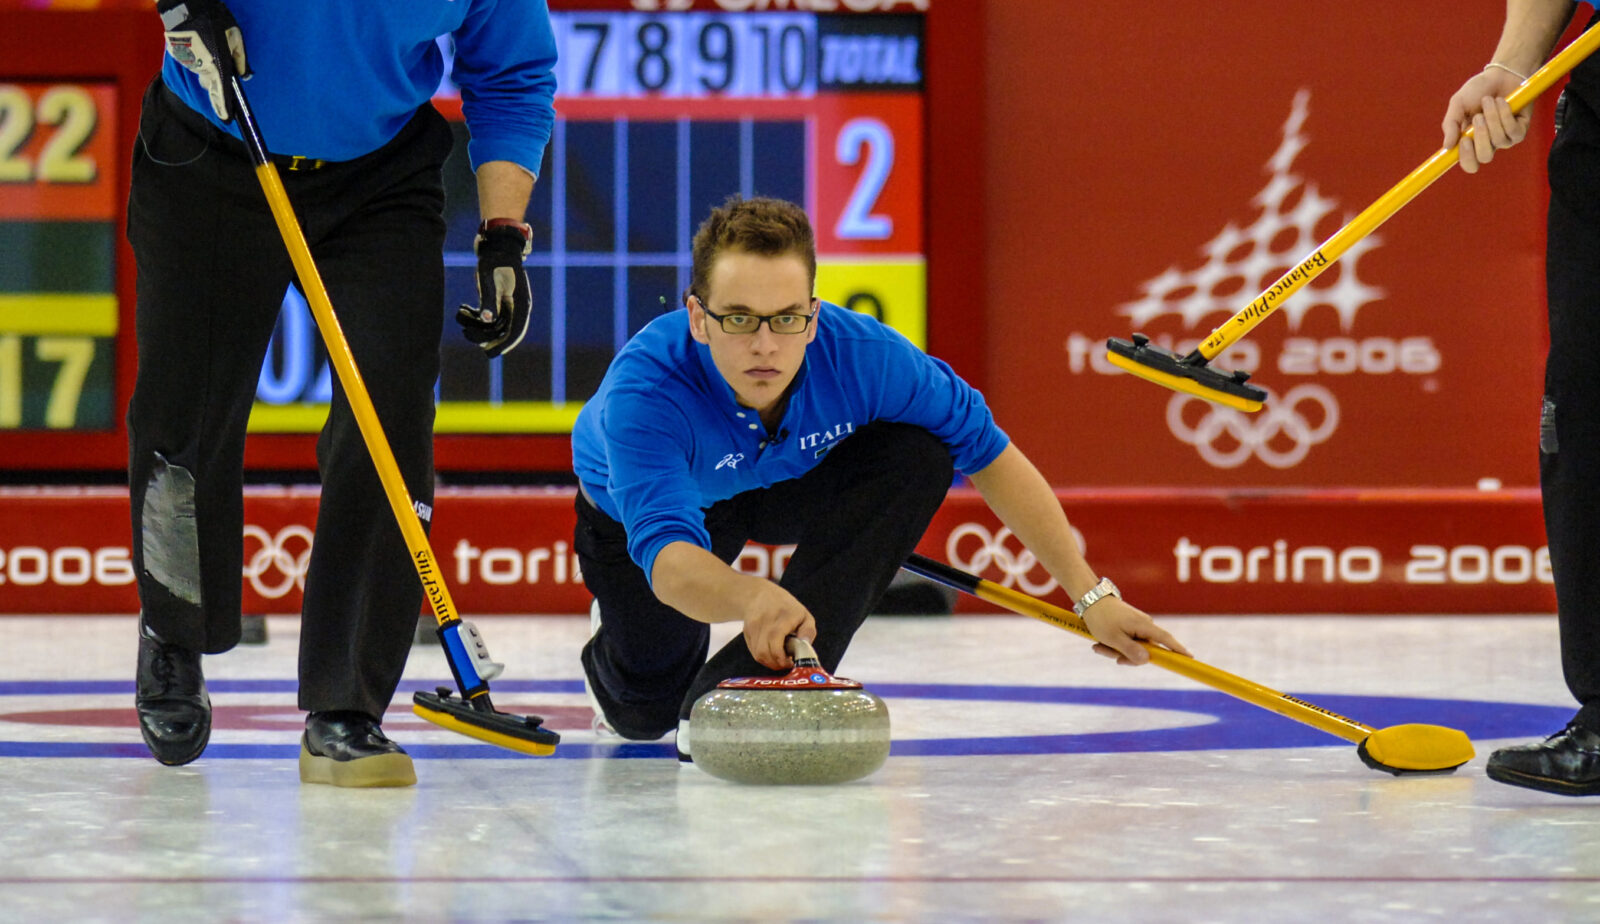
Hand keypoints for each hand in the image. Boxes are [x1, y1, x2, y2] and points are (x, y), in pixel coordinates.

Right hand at [157, 0, 249, 121]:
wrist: (183, 6)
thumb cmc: (213, 19)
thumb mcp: (234, 35)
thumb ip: (240, 58)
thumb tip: (245, 76)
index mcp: (218, 64)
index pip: (222, 92)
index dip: (224, 107)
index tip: (227, 118)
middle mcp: (202, 67)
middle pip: (210, 84)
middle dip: (216, 82)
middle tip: (219, 66)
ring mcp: (188, 61)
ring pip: (201, 73)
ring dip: (206, 67)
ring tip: (208, 47)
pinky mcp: (178, 55)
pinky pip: (191, 62)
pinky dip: (197, 58)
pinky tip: (199, 44)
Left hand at [456, 220, 532, 357]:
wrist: (497, 245)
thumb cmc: (495, 259)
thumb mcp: (489, 278)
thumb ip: (489, 299)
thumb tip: (488, 321)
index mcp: (521, 303)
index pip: (515, 331)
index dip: (503, 345)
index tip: (489, 355)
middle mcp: (517, 308)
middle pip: (503, 332)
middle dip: (483, 336)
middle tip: (465, 333)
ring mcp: (508, 306)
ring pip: (493, 327)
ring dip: (476, 325)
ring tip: (460, 314)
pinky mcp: (498, 303)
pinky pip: (487, 318)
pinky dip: (474, 318)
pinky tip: (463, 309)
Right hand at [739, 578, 816, 669]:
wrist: (760, 595)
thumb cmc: (786, 607)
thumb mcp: (804, 615)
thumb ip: (808, 631)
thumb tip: (805, 645)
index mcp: (783, 617)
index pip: (776, 643)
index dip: (782, 659)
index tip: (791, 662)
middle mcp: (765, 621)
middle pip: (764, 652)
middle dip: (776, 664)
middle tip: (785, 663)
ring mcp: (754, 627)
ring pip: (758, 654)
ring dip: (769, 662)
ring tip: (779, 658)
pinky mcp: (747, 632)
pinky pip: (753, 651)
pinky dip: (763, 656)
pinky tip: (771, 652)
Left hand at [1081, 597, 1190, 665]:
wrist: (1090, 599)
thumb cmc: (1101, 618)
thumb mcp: (1113, 638)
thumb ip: (1130, 650)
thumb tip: (1147, 660)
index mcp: (1144, 626)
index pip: (1166, 640)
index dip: (1178, 649)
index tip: (1190, 657)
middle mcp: (1144, 625)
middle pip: (1145, 651)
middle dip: (1125, 656)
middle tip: (1107, 653)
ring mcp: (1136, 626)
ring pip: (1131, 648)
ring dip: (1115, 651)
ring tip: (1098, 645)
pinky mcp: (1128, 626)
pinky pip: (1125, 642)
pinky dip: (1113, 645)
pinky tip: (1099, 643)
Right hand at [1441, 67, 1529, 173]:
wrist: (1500, 75)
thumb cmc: (1478, 90)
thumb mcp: (1457, 105)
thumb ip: (1450, 125)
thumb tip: (1447, 146)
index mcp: (1470, 142)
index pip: (1469, 164)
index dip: (1467, 158)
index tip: (1464, 141)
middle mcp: (1488, 144)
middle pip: (1485, 157)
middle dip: (1481, 136)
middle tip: (1478, 117)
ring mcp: (1505, 138)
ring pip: (1499, 141)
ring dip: (1493, 118)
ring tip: (1489, 101)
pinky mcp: (1520, 130)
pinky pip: (1513, 131)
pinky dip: (1505, 114)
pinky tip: (1502, 102)